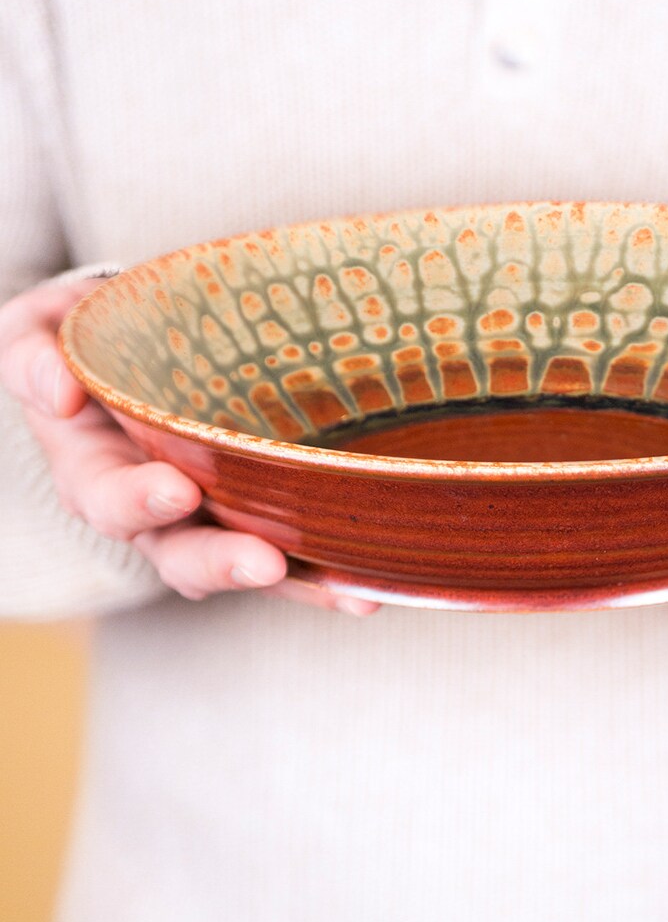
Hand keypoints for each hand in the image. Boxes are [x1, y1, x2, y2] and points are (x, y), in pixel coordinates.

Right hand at [0, 278, 379, 614]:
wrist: (149, 344)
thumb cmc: (91, 336)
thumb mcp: (41, 329)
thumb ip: (33, 353)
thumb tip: (60, 392)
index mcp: (97, 468)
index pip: (109, 498)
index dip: (138, 501)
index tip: (178, 491)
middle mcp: (157, 509)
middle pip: (183, 553)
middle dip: (222, 562)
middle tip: (264, 564)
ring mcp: (216, 514)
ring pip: (251, 563)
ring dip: (300, 582)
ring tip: (353, 592)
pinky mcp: (264, 510)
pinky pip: (297, 548)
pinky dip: (334, 569)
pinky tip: (378, 584)